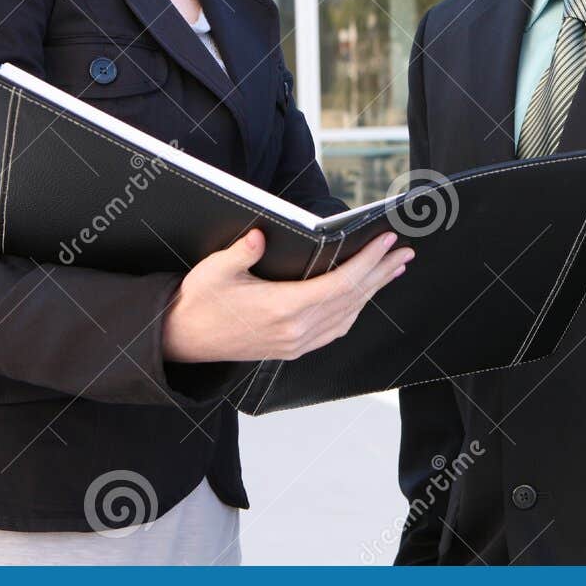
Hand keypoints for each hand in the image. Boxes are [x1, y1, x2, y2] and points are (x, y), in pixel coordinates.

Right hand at [163, 228, 412, 362]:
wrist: (180, 340)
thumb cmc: (197, 302)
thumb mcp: (214, 270)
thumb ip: (242, 252)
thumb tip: (261, 236)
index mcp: (282, 309)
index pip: (340, 282)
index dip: (368, 261)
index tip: (387, 241)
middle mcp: (296, 331)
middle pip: (352, 298)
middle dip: (381, 272)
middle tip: (404, 252)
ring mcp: (296, 343)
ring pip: (348, 315)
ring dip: (373, 291)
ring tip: (392, 269)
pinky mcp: (291, 349)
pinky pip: (335, 331)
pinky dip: (355, 310)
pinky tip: (362, 297)